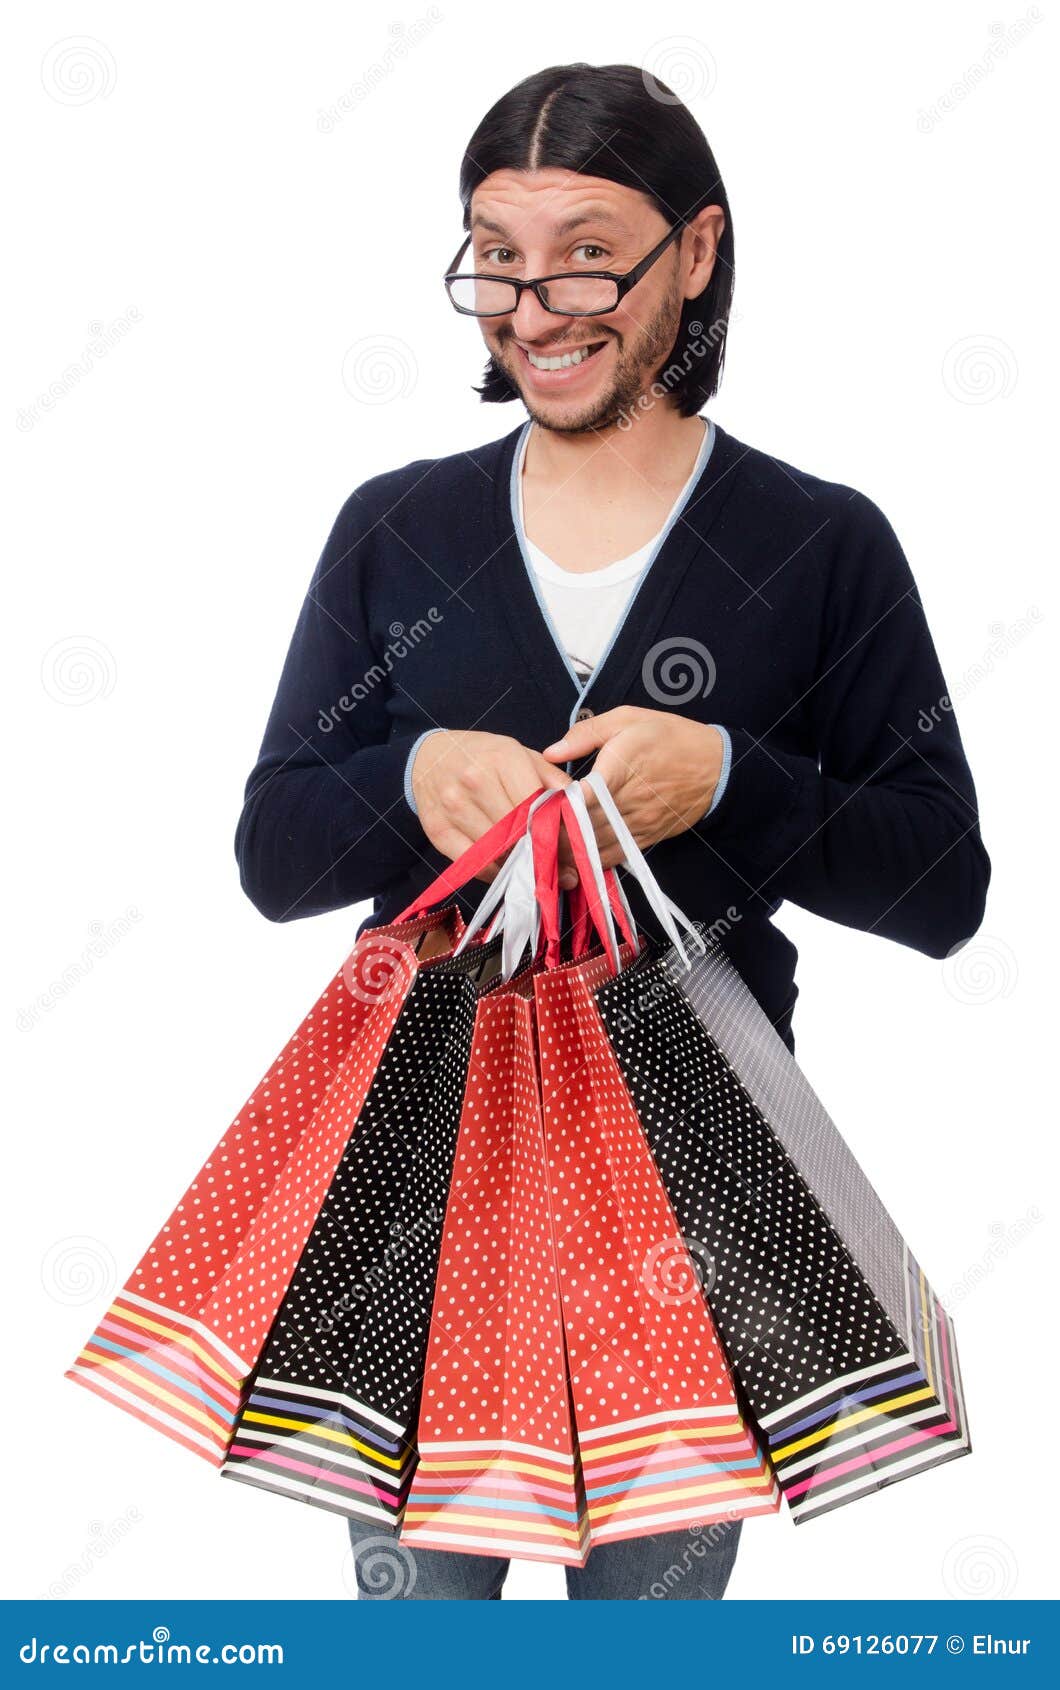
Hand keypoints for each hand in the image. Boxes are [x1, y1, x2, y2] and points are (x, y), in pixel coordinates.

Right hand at [411, 730, 569, 879]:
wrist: (428, 757)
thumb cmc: (482, 757)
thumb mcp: (519, 753)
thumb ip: (552, 778)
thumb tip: (580, 807)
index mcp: (502, 758)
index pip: (537, 805)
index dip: (556, 831)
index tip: (573, 848)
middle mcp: (475, 781)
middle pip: (519, 831)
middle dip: (543, 853)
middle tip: (562, 869)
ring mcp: (453, 807)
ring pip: (498, 851)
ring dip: (521, 867)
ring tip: (540, 873)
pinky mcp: (438, 831)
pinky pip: (474, 864)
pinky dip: (495, 872)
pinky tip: (508, 868)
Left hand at [542, 707, 724, 885]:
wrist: (717, 767)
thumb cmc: (671, 738)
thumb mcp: (629, 719)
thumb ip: (586, 733)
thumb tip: (551, 751)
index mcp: (619, 770)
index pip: (578, 800)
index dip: (553, 808)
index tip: (532, 807)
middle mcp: (628, 803)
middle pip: (581, 829)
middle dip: (553, 834)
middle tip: (526, 833)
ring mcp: (638, 825)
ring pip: (594, 848)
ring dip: (568, 850)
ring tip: (542, 847)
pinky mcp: (646, 839)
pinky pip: (612, 857)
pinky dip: (590, 859)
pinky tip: (572, 856)